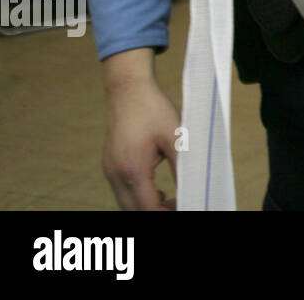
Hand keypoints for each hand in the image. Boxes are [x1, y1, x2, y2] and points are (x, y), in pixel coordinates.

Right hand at [101, 48, 178, 210]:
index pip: (148, 208)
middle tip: (182, 205)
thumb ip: (183, 165)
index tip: (186, 206)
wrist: (128, 89)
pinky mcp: (110, 164)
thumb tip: (193, 188)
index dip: (167, 213)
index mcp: (132, 169)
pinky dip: (139, 196)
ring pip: (126, 203)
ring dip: (147, 206)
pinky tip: (158, 190)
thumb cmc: (153, 110)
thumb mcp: (175, 136)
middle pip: (134, 210)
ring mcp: (110, 170)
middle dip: (156, 212)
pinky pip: (123, 190)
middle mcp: (116, 174)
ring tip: (172, 200)